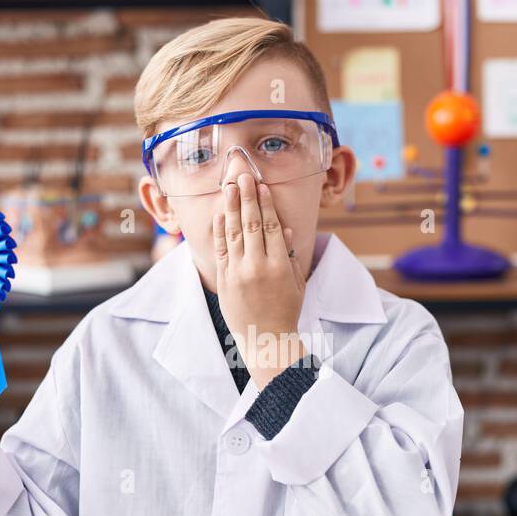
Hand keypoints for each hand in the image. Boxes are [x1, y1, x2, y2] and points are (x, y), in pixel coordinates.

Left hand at [212, 173, 307, 389]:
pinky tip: (219, 214)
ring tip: (228, 187)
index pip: (271, 227)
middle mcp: (258, 266)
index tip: (262, 186)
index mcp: (280, 265)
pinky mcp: (224, 280)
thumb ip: (290, 255)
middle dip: (246, 197)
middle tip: (242, 176)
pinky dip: (220, 231)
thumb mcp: (297, 283)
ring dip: (230, 207)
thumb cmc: (286, 310)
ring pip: (233, 233)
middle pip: (250, 224)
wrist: (265, 340)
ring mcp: (238, 273)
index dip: (266, 204)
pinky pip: (221, 250)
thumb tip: (286, 229)